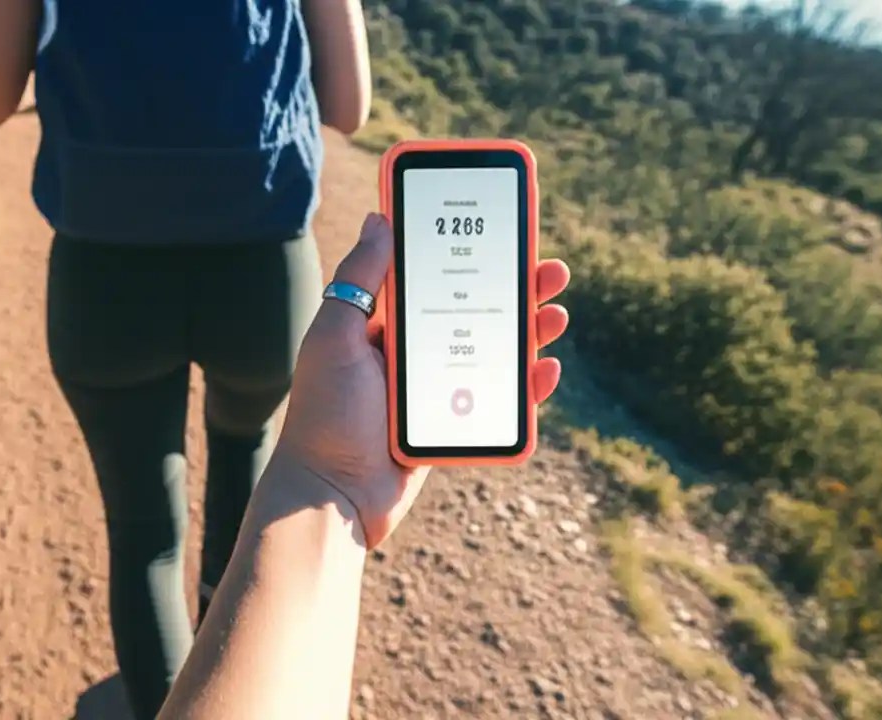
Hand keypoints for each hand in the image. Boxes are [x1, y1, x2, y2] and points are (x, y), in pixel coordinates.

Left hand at [273, 213, 570, 547]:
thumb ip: (359, 280)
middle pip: (473, 308)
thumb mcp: (335, 337)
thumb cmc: (326, 416)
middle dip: (513, 287)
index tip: (500, 225)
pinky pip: (497, 398)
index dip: (466, 249)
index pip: (431, 273)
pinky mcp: (452, 424)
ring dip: (529, 330)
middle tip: (548, 269)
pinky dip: (527, 385)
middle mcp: (410, 351)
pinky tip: (546, 369)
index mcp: (381, 323)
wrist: (332, 497)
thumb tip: (380, 220)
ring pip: (492, 350)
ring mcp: (434, 389)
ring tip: (555, 313)